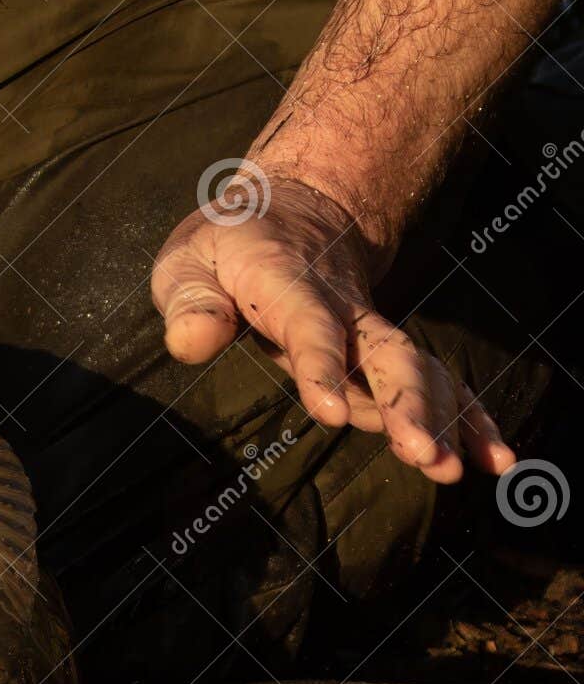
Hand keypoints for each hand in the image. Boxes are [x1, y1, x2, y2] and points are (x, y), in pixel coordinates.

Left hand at [150, 171, 513, 483]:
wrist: (289, 211)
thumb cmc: (225, 248)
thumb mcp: (188, 261)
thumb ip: (189, 301)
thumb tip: (190, 343)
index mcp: (288, 285)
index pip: (309, 326)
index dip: (321, 367)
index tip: (330, 414)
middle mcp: (343, 309)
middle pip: (385, 354)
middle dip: (407, 405)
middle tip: (423, 455)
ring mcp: (369, 331)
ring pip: (418, 371)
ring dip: (443, 420)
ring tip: (455, 471)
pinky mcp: (382, 352)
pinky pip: (434, 383)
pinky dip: (467, 418)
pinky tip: (494, 460)